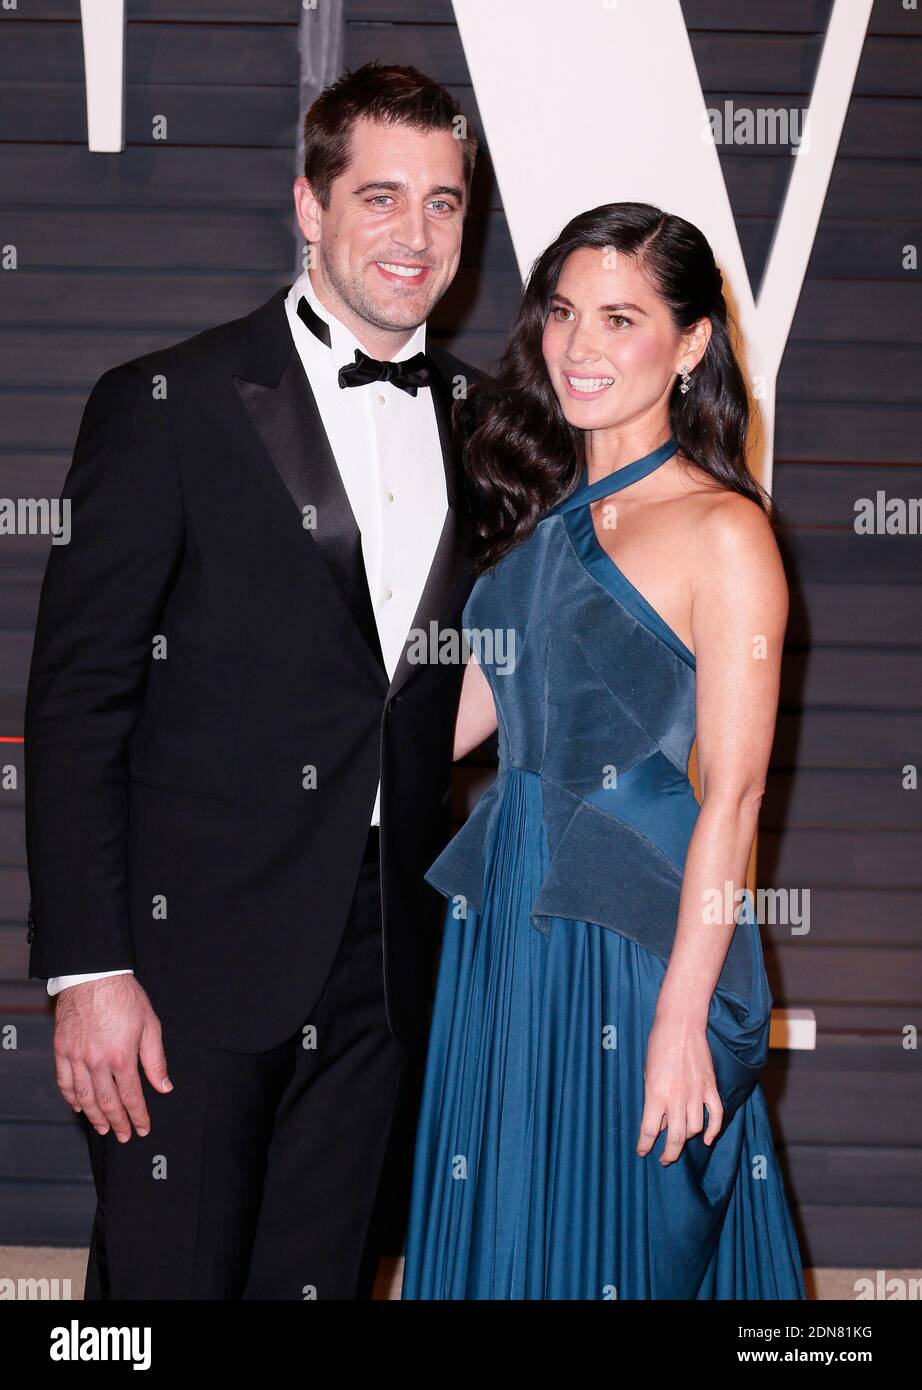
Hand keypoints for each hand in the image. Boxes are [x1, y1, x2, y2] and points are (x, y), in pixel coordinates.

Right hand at [53, 974, 171, 1141]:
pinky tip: (79, 1106)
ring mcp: (76, 1057)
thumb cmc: (125, 997)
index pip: (132, 1097)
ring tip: (103, 1128)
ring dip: (94, 1116)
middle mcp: (97, 1062)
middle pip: (107, 1102)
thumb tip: (164, 1086)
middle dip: (118, 1122)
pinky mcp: (61, 1050)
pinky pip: (64, 1081)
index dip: (138, 1116)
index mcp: (122, 1057)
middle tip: (123, 1136)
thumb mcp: (150, 1025)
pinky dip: (71, 1098)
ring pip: (84, 1097)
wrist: (94, 975)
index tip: (142, 1128)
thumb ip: (156, 1060)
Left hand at [636, 1008, 722, 1164]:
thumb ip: (653, 1100)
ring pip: (695, 1129)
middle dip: (669, 1154)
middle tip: (665, 1159)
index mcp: (655, 1094)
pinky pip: (716, 1116)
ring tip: (680, 1139)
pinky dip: (714, 1131)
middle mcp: (677, 1098)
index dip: (645, 1145)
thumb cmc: (658, 1045)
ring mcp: (696, 1093)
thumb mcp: (647, 1073)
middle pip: (675, 1138)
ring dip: (687, 1138)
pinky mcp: (710, 1087)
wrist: (680, 1024)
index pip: (649, 1130)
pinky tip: (708, 1139)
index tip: (643, 1152)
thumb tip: (658, 1122)